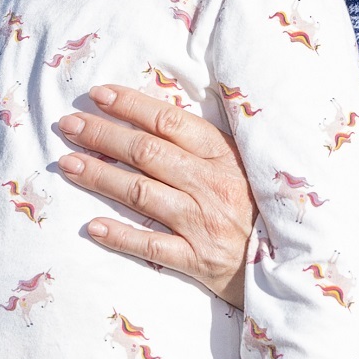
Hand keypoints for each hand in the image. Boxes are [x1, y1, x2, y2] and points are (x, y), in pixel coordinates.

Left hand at [56, 85, 254, 306]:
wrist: (291, 262)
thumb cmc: (260, 208)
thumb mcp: (242, 165)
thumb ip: (204, 145)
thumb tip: (153, 118)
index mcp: (224, 155)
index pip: (169, 122)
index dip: (131, 106)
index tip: (98, 95)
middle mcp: (212, 185)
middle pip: (146, 153)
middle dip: (103, 135)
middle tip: (69, 125)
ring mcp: (203, 223)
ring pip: (141, 193)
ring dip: (100, 176)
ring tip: (67, 163)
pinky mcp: (198, 260)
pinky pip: (151, 246)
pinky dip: (120, 236)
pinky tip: (92, 227)